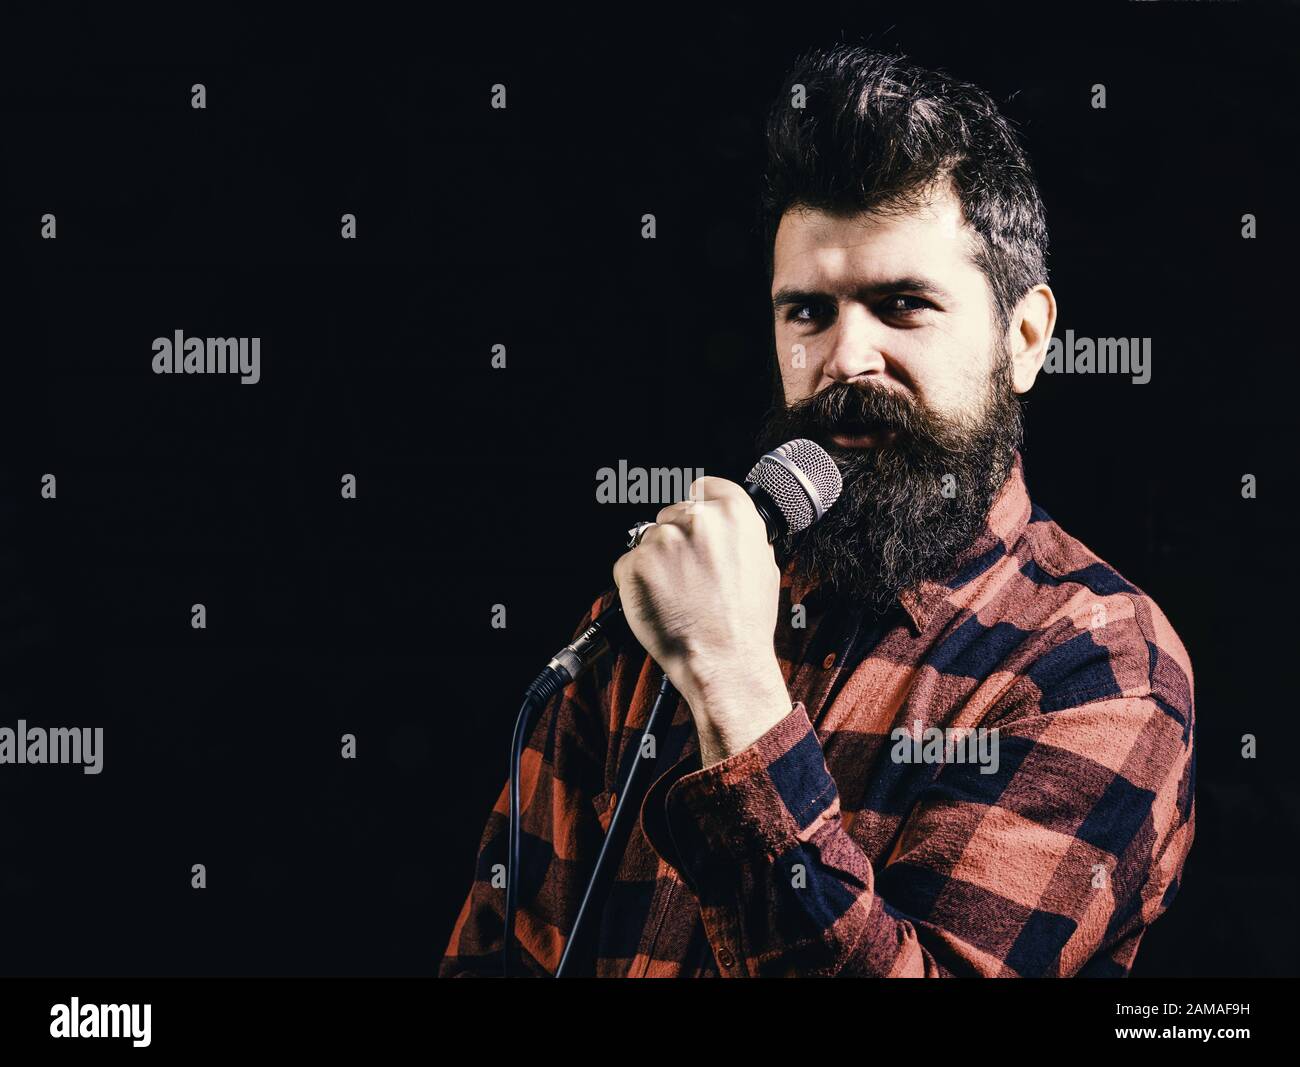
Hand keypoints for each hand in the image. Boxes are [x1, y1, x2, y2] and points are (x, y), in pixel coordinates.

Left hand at [611, 477, 791, 763]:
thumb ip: (741, 535)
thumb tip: (725, 524)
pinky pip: (628, 564)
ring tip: (677, 595)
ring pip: (649, 539)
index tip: (694, 524)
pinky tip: (659, 603)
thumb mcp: (763, 566)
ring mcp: (662, 540)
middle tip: (689, 576)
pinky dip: (637, 582)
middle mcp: (697, 519)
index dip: (699, 505)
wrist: (725, 661)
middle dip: (677, 540)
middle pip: (673, 514)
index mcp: (733, 513)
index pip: (704, 486)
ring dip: (656, 562)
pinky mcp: (634, 564)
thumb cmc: (746, 623)